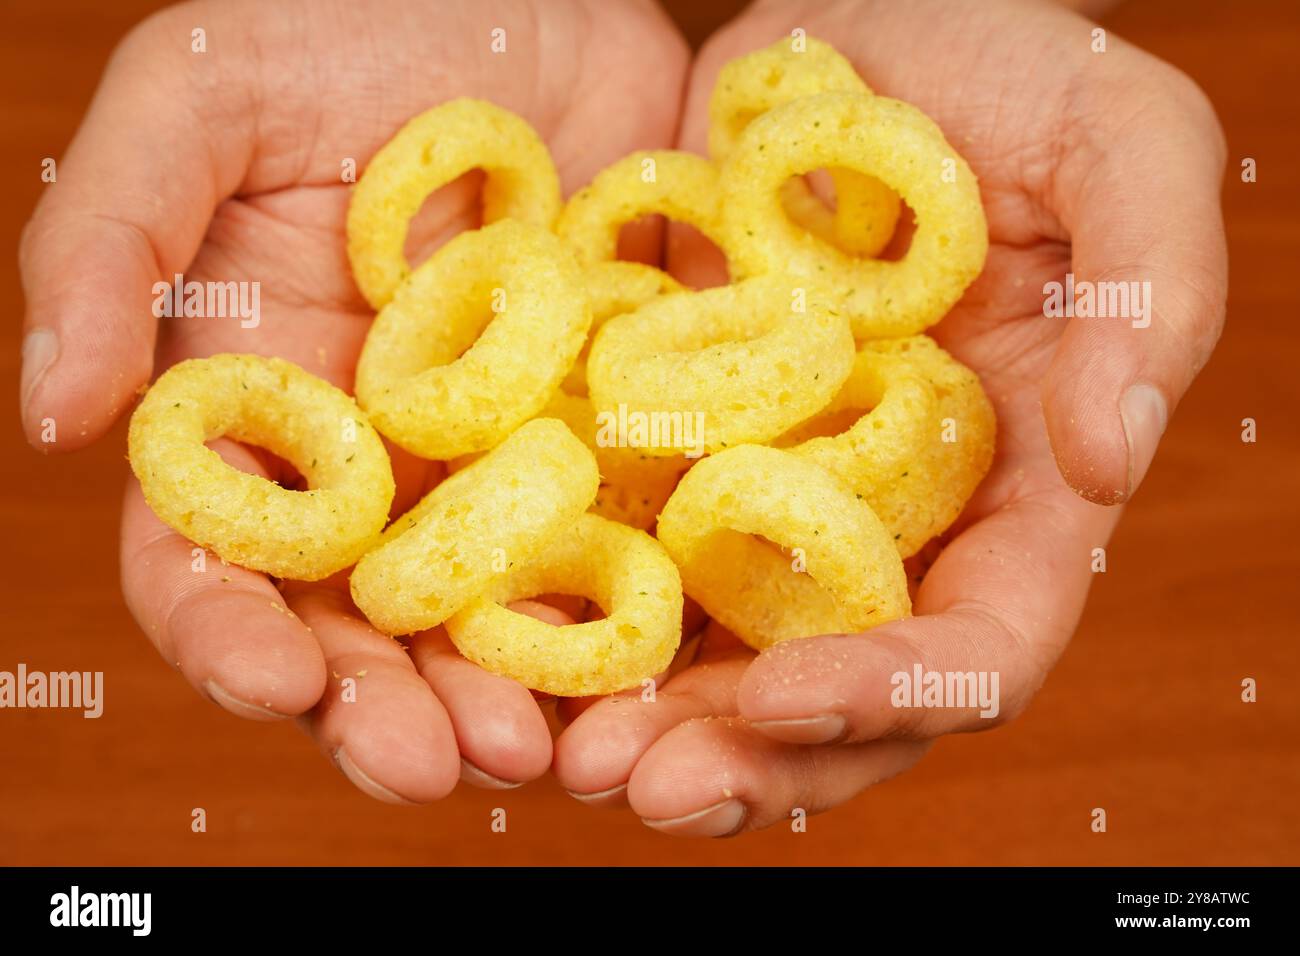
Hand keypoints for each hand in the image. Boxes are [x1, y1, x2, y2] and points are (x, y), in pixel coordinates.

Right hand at [19, 0, 687, 801]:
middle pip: (361, 626)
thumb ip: (109, 246)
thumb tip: (50, 417)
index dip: (228, 635)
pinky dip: (630, 619)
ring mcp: (500, 462)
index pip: (213, 560)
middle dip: (384, 707)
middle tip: (437, 765)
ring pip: (492, 620)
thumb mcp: (202, 96)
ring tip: (547, 751)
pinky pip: (622, 547)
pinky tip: (652, 668)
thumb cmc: (348, 18)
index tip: (274, 681)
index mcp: (262, 411)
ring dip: (508, 698)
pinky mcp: (613, 437)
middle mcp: (377, 464)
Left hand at [553, 0, 1227, 834]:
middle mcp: (892, 522)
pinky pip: (629, 567)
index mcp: (1010, 482)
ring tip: (563, 759)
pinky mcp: (674, 457)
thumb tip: (1113, 465)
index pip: (982, 641)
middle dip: (750, 758)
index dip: (899, 693)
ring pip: (724, 662)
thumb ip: (1151, 293)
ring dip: (651, 727)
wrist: (840, 24)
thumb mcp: (1114, 137)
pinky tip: (505, 651)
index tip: (788, 698)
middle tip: (639, 783)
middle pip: (840, 694)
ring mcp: (775, 501)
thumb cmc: (993, 66)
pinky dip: (578, 625)